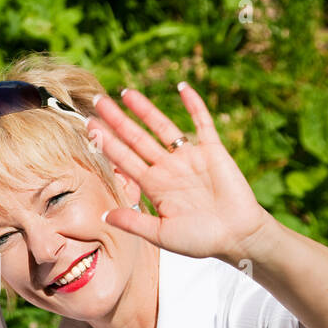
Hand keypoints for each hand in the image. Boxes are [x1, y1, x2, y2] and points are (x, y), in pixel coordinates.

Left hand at [89, 83, 273, 266]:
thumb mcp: (161, 234)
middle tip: (98, 101)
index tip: (90, 128)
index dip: (107, 143)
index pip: (124, 159)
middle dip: (117, 121)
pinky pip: (202, 123)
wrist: (238, 236)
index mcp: (153, 186)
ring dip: (145, 109)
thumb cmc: (200, 240)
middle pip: (136, 138)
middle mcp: (167, 168)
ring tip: (126, 92)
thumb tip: (103, 217)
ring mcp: (189, 157)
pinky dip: (194, 105)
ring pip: (162, 127)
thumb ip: (134, 222)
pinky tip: (182, 87)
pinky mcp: (213, 151)